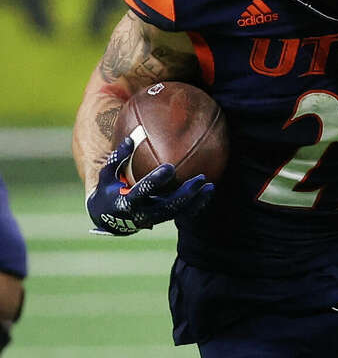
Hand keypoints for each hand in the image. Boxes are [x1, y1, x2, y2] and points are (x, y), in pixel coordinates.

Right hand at [86, 137, 212, 235]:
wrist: (109, 218)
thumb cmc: (109, 189)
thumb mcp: (107, 174)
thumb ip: (118, 157)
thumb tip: (131, 138)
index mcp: (125, 203)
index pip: (142, 191)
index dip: (156, 180)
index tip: (170, 167)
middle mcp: (141, 215)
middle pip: (166, 207)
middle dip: (184, 195)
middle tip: (200, 179)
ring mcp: (153, 220)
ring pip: (177, 213)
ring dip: (195, 201)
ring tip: (210, 186)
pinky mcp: (162, 219)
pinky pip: (182, 215)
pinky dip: (196, 205)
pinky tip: (208, 191)